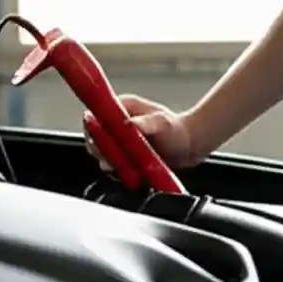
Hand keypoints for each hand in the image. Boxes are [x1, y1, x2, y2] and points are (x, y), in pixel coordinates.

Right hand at [83, 94, 199, 173]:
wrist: (189, 147)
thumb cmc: (177, 130)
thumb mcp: (162, 124)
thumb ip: (146, 123)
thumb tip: (130, 125)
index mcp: (122, 107)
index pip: (95, 117)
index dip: (93, 131)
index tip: (99, 143)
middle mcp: (117, 124)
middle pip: (94, 138)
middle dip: (101, 151)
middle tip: (114, 160)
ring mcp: (120, 141)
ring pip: (102, 154)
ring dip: (111, 163)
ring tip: (127, 167)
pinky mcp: (124, 156)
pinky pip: (113, 165)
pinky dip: (118, 172)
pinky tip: (131, 174)